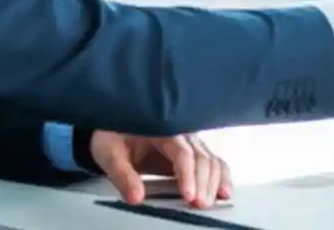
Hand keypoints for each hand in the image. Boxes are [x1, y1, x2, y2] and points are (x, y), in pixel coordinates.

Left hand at [89, 131, 230, 208]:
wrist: (115, 127)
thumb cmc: (113, 134)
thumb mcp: (110, 153)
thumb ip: (123, 175)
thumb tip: (136, 196)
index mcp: (162, 130)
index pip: (182, 153)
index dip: (188, 175)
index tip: (188, 196)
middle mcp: (181, 134)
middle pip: (202, 158)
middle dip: (204, 183)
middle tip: (198, 205)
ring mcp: (189, 143)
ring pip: (212, 160)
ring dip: (214, 183)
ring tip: (207, 202)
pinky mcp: (192, 153)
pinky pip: (214, 162)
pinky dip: (221, 177)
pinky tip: (223, 192)